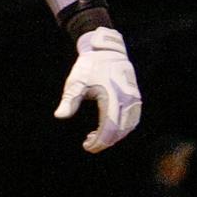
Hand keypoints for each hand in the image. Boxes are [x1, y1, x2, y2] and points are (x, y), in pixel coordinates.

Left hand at [53, 27, 141, 152]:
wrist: (106, 50)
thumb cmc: (89, 66)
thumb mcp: (76, 82)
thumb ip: (69, 101)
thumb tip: (59, 116)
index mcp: (112, 97)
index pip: (109, 128)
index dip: (99, 141)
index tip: (87, 146)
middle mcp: (127, 99)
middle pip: (120, 131)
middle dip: (105, 141)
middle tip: (90, 144)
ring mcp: (134, 98)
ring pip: (129, 126)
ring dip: (115, 136)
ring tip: (98, 138)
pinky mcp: (136, 96)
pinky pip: (133, 118)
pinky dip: (124, 128)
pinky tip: (111, 129)